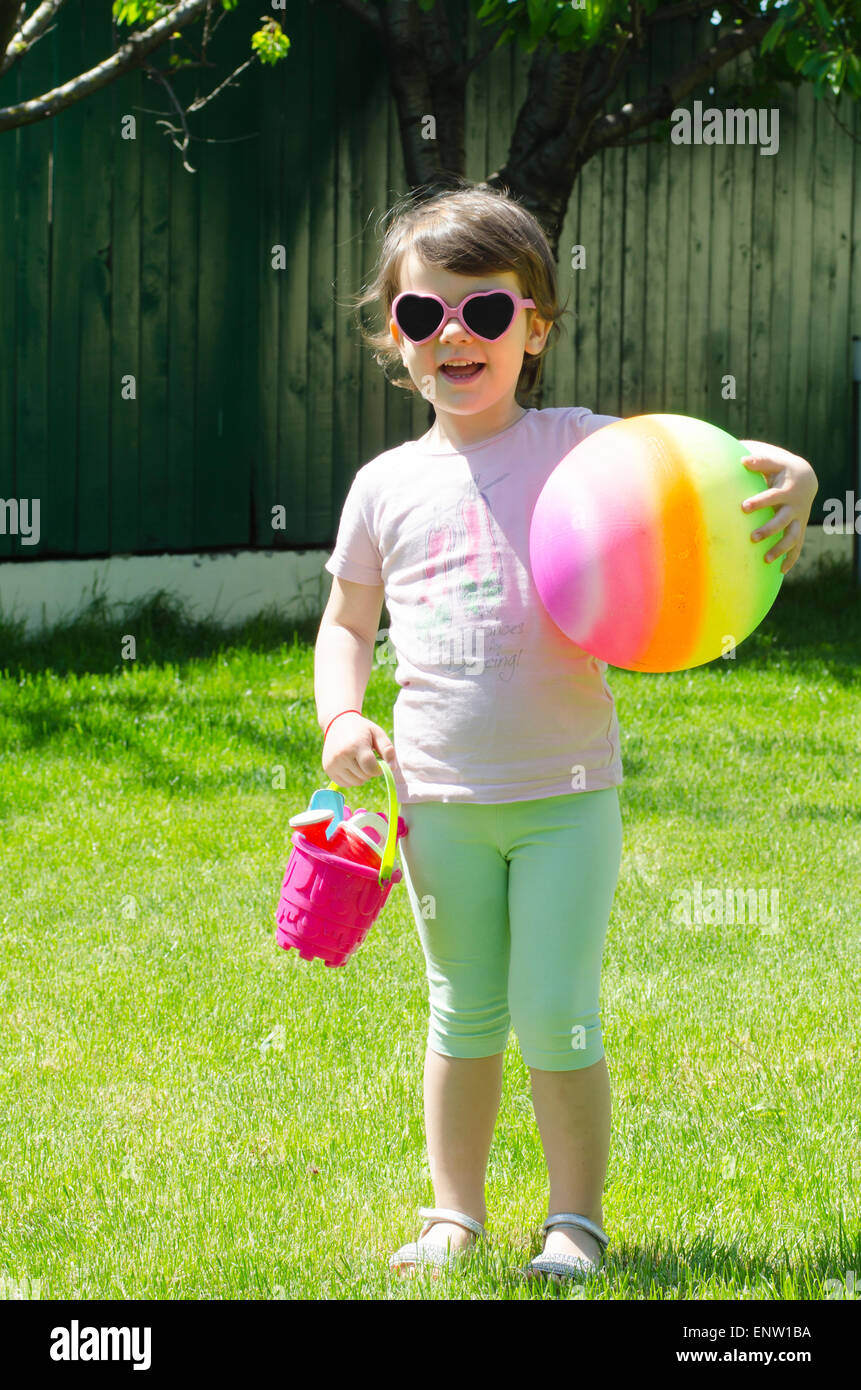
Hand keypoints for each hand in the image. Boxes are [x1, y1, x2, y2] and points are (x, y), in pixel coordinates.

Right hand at [321, 713, 398, 787]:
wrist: (338, 723)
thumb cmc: (362, 730)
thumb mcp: (378, 734)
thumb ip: (388, 750)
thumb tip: (392, 768)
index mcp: (355, 745)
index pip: (371, 768)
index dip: (379, 769)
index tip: (379, 761)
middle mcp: (341, 756)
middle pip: (364, 776)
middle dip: (370, 770)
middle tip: (367, 757)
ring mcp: (332, 763)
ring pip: (355, 783)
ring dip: (361, 776)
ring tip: (359, 761)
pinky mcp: (327, 769)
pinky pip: (345, 784)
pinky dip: (351, 779)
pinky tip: (351, 766)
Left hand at [738, 440, 818, 575]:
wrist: (805, 479)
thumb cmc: (782, 469)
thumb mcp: (774, 462)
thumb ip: (759, 461)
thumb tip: (742, 461)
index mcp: (786, 490)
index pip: (773, 497)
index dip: (760, 502)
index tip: (744, 507)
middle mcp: (795, 507)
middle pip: (783, 520)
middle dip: (769, 530)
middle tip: (752, 537)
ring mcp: (798, 520)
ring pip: (792, 537)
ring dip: (780, 548)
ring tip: (765, 559)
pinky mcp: (799, 529)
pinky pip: (797, 547)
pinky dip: (791, 559)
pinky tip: (781, 571)